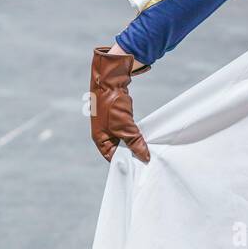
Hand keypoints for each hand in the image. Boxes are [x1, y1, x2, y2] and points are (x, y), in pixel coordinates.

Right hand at [89, 46, 150, 162]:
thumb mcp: (124, 127)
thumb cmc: (111, 106)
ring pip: (125, 140)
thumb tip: (145, 157)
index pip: (113, 157)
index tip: (139, 166)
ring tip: (147, 150)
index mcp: (100, 140)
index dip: (125, 162)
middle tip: (146, 159)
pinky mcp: (118, 119)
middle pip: (120, 149)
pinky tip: (144, 137)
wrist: (110, 82)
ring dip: (135, 143)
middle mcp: (104, 134)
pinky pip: (128, 131)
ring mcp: (111, 126)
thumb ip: (135, 143)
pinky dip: (135, 134)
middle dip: (132, 153)